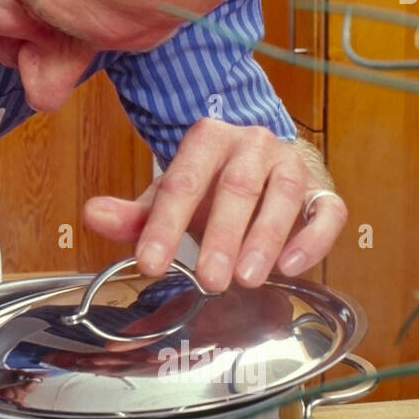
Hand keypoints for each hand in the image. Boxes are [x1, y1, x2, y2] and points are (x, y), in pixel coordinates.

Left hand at [82, 119, 346, 292]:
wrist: (261, 167)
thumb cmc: (210, 187)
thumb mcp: (169, 197)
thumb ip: (134, 213)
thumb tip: (92, 215)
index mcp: (207, 138)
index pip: (182, 182)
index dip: (164, 225)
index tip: (150, 265)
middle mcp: (252, 144)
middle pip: (236, 187)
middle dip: (221, 236)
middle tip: (209, 280)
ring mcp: (290, 164)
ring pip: (283, 196)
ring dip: (265, 239)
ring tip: (247, 279)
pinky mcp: (322, 190)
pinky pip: (327, 211)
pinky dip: (312, 239)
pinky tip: (291, 267)